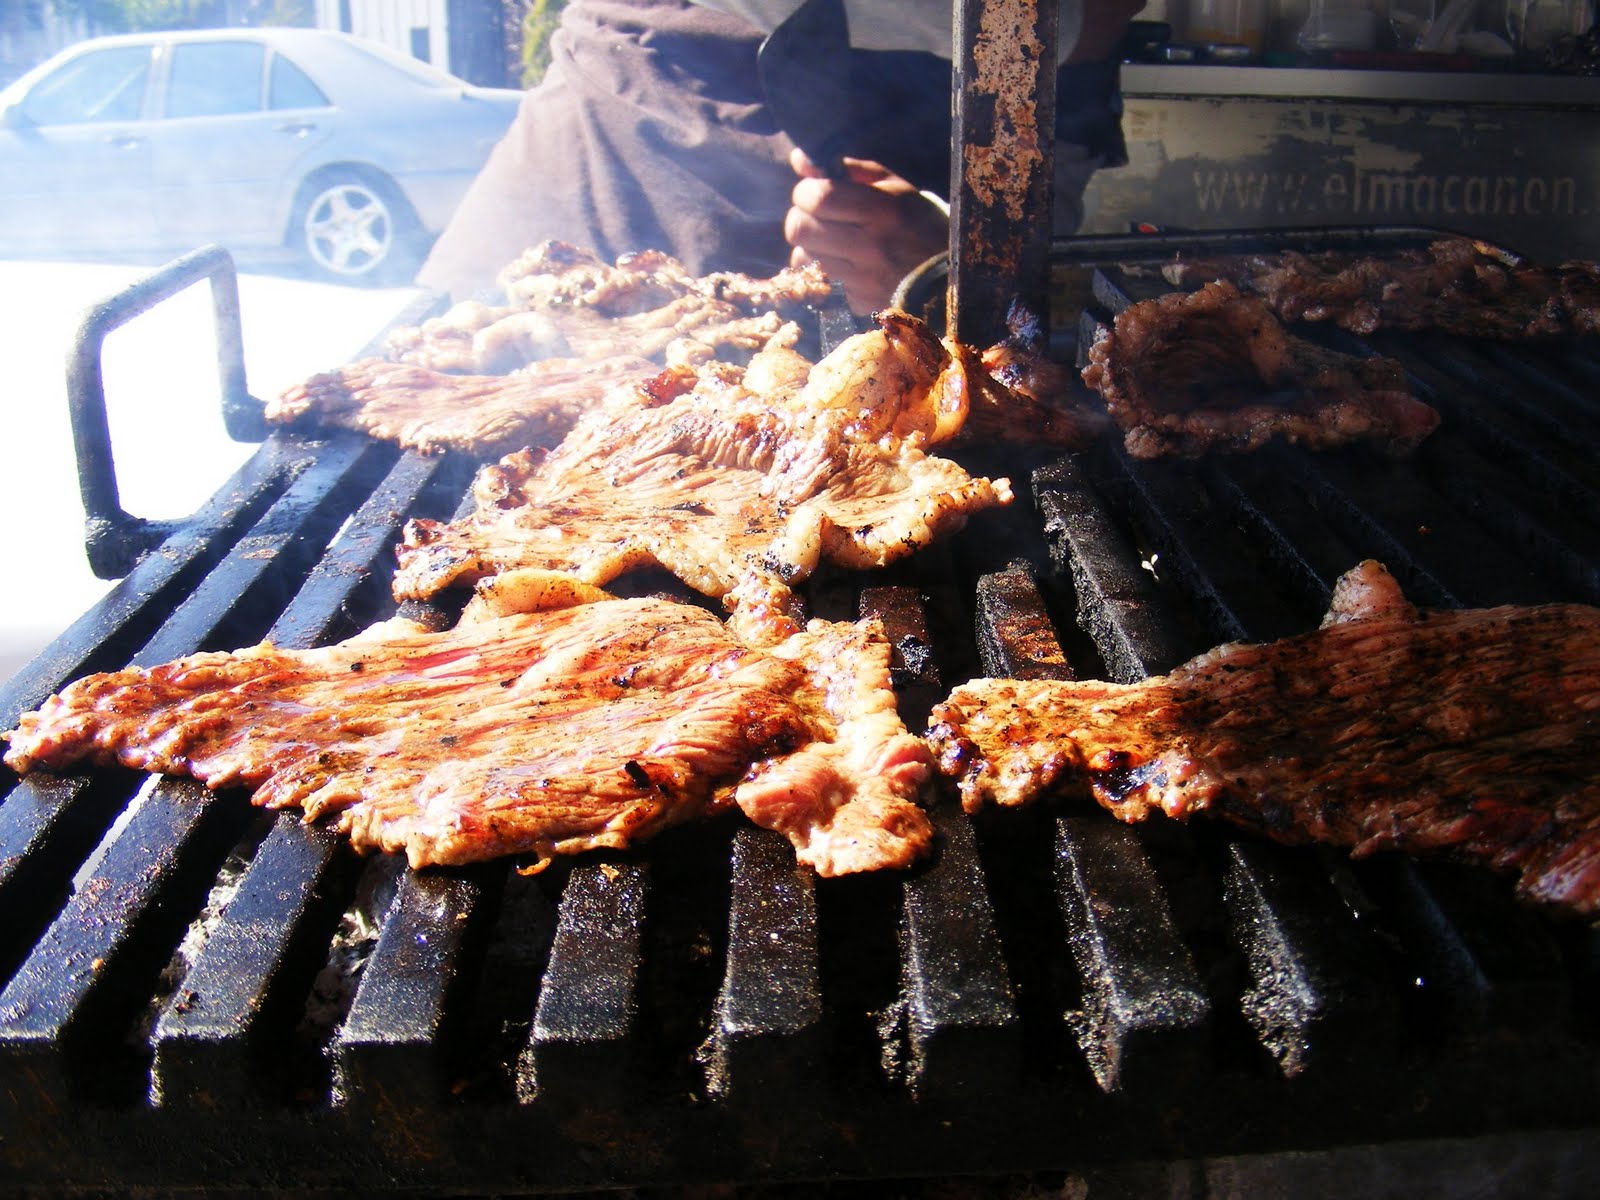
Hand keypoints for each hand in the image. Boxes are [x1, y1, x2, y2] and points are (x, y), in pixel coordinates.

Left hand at [783, 148, 948, 316]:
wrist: (950, 277)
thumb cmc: (919, 224)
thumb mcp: (893, 187)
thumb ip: (848, 169)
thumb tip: (800, 159)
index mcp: (881, 210)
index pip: (816, 197)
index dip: (806, 191)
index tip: (815, 192)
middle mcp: (870, 247)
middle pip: (799, 229)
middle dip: (802, 218)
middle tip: (818, 217)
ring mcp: (863, 280)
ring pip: (803, 258)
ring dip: (812, 246)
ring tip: (833, 242)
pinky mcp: (859, 303)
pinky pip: (822, 283)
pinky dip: (826, 272)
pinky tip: (846, 266)